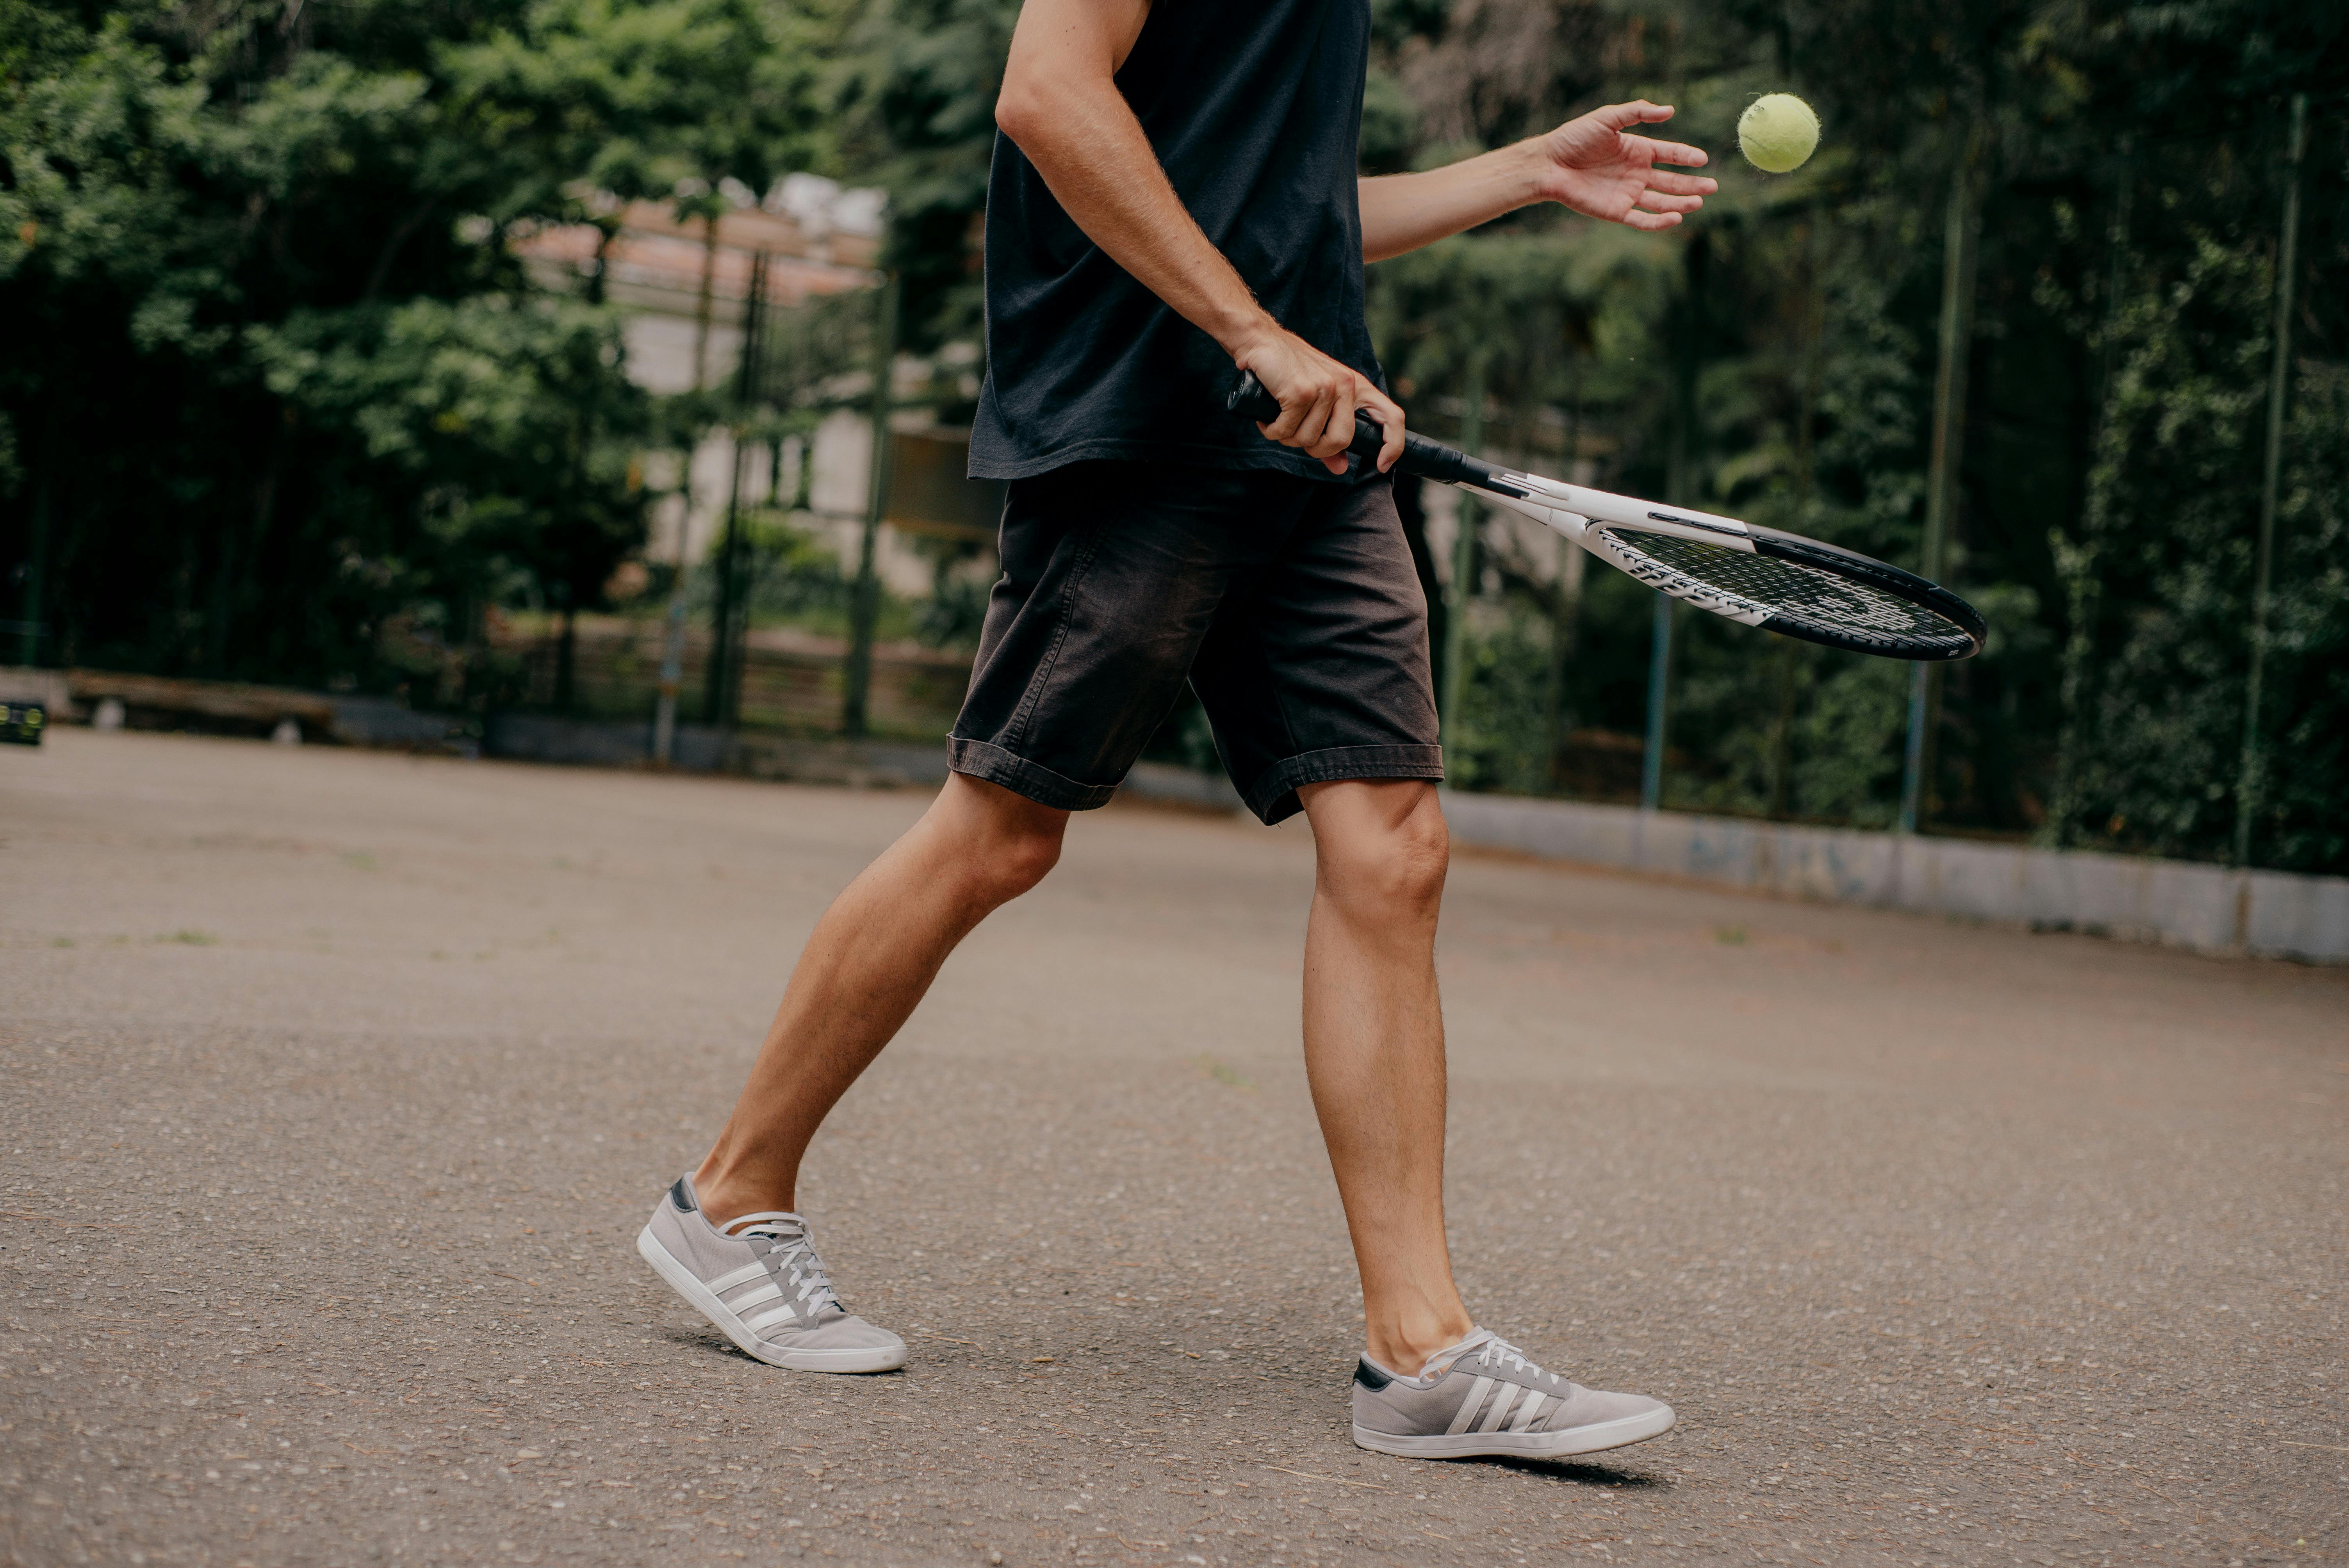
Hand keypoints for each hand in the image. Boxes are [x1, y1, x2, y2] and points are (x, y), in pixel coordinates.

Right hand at [1234, 327, 1404, 474]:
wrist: (1260, 340)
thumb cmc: (1288, 371)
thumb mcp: (1317, 400)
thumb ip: (1330, 434)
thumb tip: (1341, 468)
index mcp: (1356, 386)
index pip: (1392, 417)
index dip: (1393, 446)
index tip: (1382, 465)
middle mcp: (1345, 385)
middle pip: (1341, 441)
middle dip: (1315, 449)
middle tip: (1296, 435)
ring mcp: (1324, 387)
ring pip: (1309, 440)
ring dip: (1286, 437)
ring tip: (1277, 418)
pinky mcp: (1301, 391)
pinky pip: (1286, 431)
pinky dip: (1272, 430)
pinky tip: (1266, 417)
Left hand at [1534, 101, 1714, 231]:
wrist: (1549, 163)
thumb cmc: (1575, 138)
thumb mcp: (1608, 118)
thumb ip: (1637, 112)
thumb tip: (1670, 110)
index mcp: (1637, 150)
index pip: (1669, 154)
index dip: (1686, 157)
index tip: (1702, 160)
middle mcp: (1636, 173)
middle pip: (1671, 181)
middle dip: (1692, 184)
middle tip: (1713, 186)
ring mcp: (1627, 194)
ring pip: (1661, 201)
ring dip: (1681, 203)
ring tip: (1699, 202)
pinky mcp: (1616, 212)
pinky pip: (1642, 219)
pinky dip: (1659, 221)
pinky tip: (1676, 217)